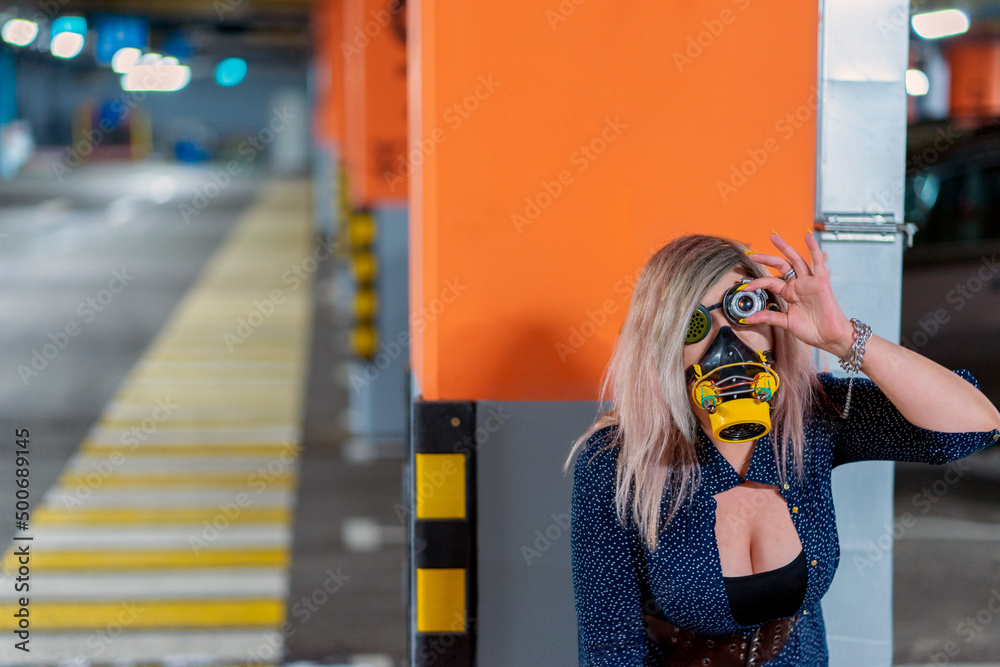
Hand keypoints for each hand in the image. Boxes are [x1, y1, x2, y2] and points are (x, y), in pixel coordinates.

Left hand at [741, 231, 854, 357]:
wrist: (830, 337)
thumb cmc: (812, 330)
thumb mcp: (785, 323)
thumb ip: (768, 317)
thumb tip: (747, 319)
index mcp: (790, 293)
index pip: (771, 282)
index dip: (757, 283)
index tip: (744, 287)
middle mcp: (798, 285)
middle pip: (781, 266)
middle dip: (766, 258)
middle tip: (752, 254)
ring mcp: (809, 282)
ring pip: (796, 260)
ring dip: (785, 248)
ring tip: (774, 237)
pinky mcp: (821, 282)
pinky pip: (818, 263)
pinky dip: (814, 249)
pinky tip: (808, 236)